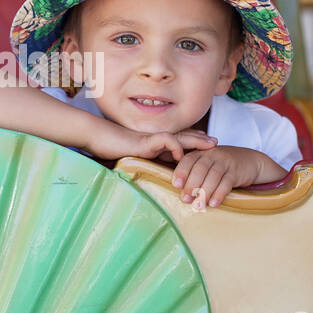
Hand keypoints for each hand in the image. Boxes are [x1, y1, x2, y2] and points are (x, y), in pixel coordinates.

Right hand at [90, 123, 217, 162]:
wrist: (96, 138)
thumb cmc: (110, 149)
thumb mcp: (130, 159)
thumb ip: (141, 163)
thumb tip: (148, 176)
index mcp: (153, 144)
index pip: (177, 142)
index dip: (191, 144)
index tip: (206, 148)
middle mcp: (155, 139)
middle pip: (182, 137)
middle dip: (200, 140)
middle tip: (216, 143)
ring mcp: (150, 139)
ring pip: (178, 136)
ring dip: (195, 140)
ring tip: (210, 145)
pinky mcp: (144, 141)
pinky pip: (163, 140)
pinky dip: (174, 146)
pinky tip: (181, 154)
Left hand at [171, 146, 272, 207]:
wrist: (250, 161)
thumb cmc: (222, 166)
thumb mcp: (208, 164)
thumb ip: (194, 173)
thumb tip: (180, 192)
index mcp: (201, 152)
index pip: (189, 160)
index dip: (181, 172)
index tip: (176, 185)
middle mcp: (212, 154)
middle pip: (200, 168)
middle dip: (191, 184)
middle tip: (186, 199)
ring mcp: (225, 162)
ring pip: (213, 176)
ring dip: (204, 192)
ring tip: (198, 205)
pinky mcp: (237, 171)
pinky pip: (227, 182)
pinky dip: (219, 194)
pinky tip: (213, 203)